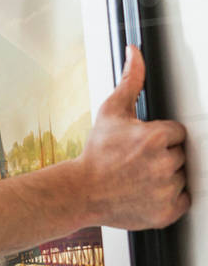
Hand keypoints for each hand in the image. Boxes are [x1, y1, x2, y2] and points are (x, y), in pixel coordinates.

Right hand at [79, 45, 188, 229]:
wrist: (81, 191)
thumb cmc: (96, 153)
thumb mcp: (111, 111)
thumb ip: (131, 80)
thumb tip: (135, 53)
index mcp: (155, 138)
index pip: (177, 133)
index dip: (159, 137)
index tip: (141, 145)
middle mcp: (164, 164)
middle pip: (180, 154)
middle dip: (163, 156)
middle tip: (138, 161)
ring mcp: (166, 190)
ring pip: (181, 177)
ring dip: (166, 177)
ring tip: (140, 177)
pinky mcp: (166, 211)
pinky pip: (183, 200)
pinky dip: (170, 198)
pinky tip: (148, 192)